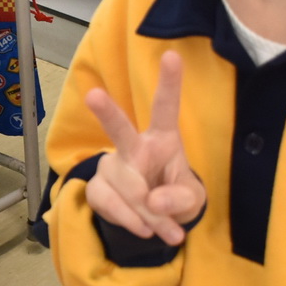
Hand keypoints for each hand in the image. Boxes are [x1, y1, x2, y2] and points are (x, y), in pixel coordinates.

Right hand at [84, 51, 206, 244]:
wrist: (152, 223)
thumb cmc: (174, 197)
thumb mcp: (191, 200)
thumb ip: (180, 199)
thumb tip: (154, 201)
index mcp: (162, 139)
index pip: (165, 107)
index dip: (169, 82)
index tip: (172, 55)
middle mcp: (133, 146)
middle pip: (119, 129)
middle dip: (106, 112)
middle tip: (94, 95)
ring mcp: (111, 165)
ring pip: (125, 186)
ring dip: (147, 214)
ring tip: (162, 229)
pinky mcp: (97, 187)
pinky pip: (108, 202)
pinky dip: (128, 220)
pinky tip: (143, 229)